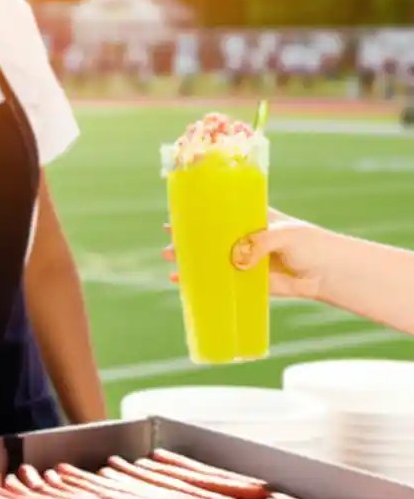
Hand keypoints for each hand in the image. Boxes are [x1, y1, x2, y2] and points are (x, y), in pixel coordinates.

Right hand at [162, 209, 333, 298]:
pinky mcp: (249, 283)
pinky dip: (202, 284)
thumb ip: (261, 242)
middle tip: (169, 243)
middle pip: (210, 238)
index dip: (199, 214)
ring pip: (212, 260)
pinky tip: (184, 284)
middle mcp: (245, 240)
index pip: (221, 214)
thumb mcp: (287, 234)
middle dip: (188, 240)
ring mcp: (245, 262)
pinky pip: (221, 283)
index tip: (178, 215)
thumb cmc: (312, 244)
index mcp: (253, 220)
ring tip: (171, 261)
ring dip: (191, 261)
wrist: (330, 273)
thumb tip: (237, 259)